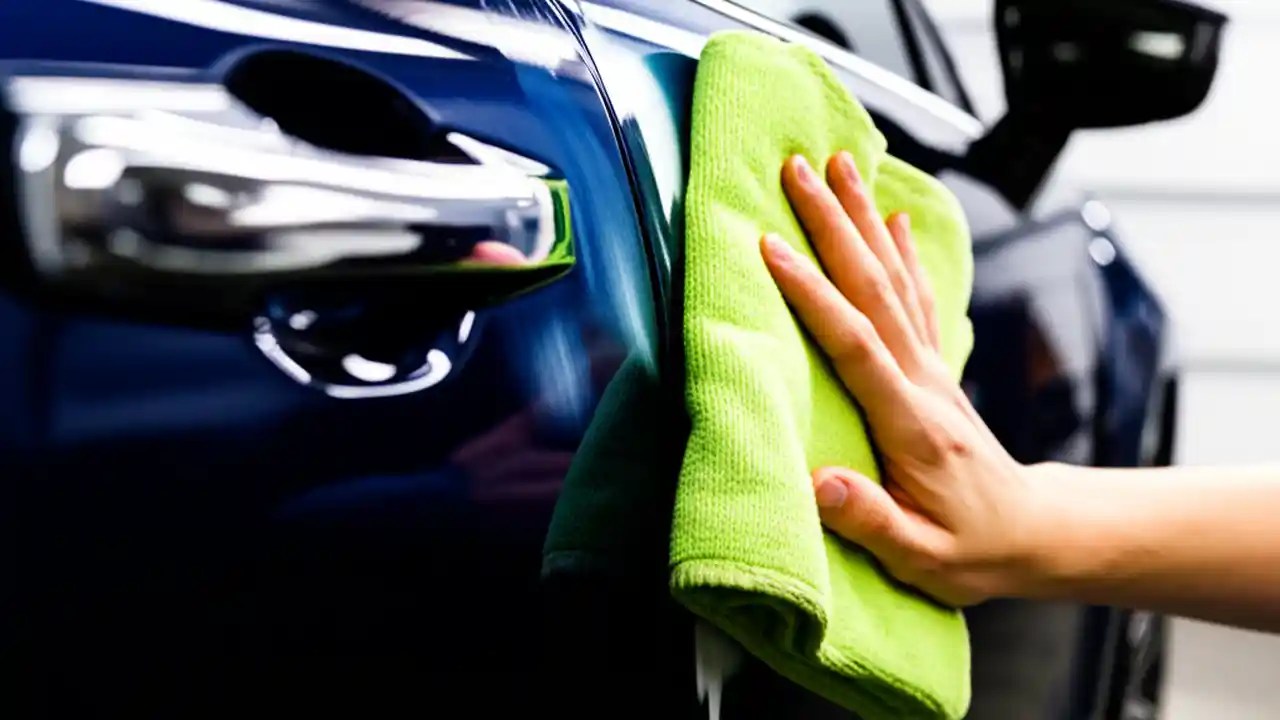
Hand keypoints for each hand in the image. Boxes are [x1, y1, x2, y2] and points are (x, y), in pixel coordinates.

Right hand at [761, 152, 1047, 605]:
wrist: (1034, 535)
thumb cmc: (973, 551)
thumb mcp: (923, 558)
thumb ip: (870, 520)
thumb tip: (818, 482)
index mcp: (911, 425)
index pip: (856, 345)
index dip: (813, 294)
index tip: (773, 248)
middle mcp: (924, 383)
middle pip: (874, 289)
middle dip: (834, 225)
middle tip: (799, 171)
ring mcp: (933, 371)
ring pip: (895, 280)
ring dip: (864, 220)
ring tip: (840, 166)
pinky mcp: (936, 370)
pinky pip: (918, 298)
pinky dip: (905, 253)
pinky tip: (894, 220)